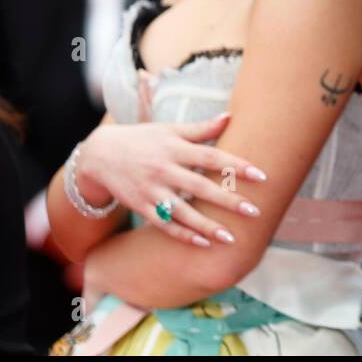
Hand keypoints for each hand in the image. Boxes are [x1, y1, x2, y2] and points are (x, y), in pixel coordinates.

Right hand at [76, 113, 265, 247]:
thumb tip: (230, 116)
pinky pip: (164, 225)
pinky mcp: (141, 207)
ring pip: (183, 212)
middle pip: (201, 187)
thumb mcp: (169, 130)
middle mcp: (164, 170)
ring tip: (231, 238)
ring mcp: (151, 191)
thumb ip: (201, 128)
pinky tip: (204, 244)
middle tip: (255, 211)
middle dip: (228, 200)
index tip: (261, 175)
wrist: (99, 155)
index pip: (211, 157)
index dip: (236, 165)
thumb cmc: (143, 139)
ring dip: (207, 226)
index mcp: (175, 148)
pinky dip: (183, 235)